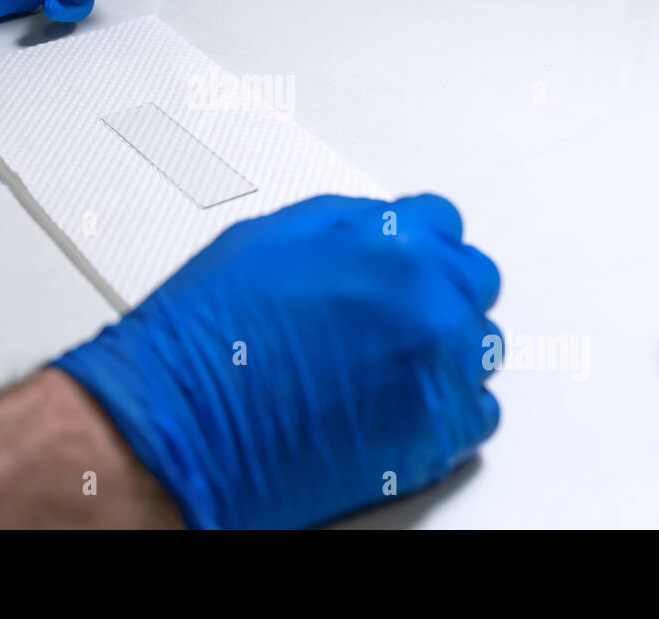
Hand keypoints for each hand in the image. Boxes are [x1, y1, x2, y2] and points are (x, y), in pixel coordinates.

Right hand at [54, 194, 501, 528]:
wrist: (180, 425)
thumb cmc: (206, 338)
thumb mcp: (269, 239)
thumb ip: (345, 228)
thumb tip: (376, 228)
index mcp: (390, 244)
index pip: (443, 223)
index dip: (415, 243)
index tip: (402, 260)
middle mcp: (426, 304)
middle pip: (472, 281)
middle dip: (436, 289)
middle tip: (389, 312)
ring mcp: (437, 371)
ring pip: (479, 345)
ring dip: (443, 346)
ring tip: (384, 361)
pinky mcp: (436, 435)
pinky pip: (477, 411)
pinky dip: (444, 406)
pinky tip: (394, 400)